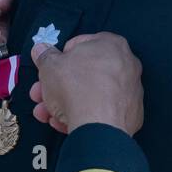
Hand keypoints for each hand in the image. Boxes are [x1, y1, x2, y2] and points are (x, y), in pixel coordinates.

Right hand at [28, 33, 142, 135]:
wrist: (98, 127)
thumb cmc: (76, 87)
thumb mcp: (50, 66)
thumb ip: (45, 56)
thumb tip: (41, 49)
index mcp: (112, 44)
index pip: (81, 44)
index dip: (60, 58)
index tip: (49, 69)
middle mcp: (127, 65)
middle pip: (85, 73)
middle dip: (58, 86)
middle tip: (41, 94)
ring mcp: (131, 92)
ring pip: (92, 94)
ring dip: (65, 103)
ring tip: (46, 114)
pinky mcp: (131, 116)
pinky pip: (103, 111)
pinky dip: (85, 116)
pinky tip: (65, 124)